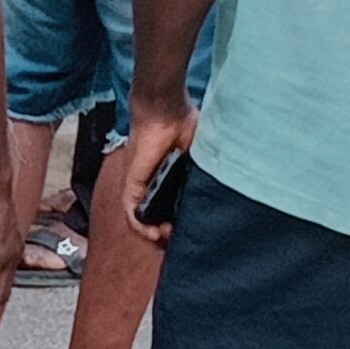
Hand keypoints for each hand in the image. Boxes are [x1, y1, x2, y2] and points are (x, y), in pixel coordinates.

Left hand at [122, 100, 199, 245]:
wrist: (166, 110)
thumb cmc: (185, 125)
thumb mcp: (202, 155)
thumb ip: (206, 172)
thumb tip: (219, 193)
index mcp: (175, 179)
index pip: (176, 210)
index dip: (184, 224)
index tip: (195, 231)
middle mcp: (158, 185)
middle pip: (159, 219)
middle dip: (169, 234)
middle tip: (179, 238)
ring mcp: (143, 185)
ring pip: (144, 219)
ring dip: (154, 234)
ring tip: (167, 237)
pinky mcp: (131, 182)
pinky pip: (130, 211)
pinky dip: (140, 225)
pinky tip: (152, 233)